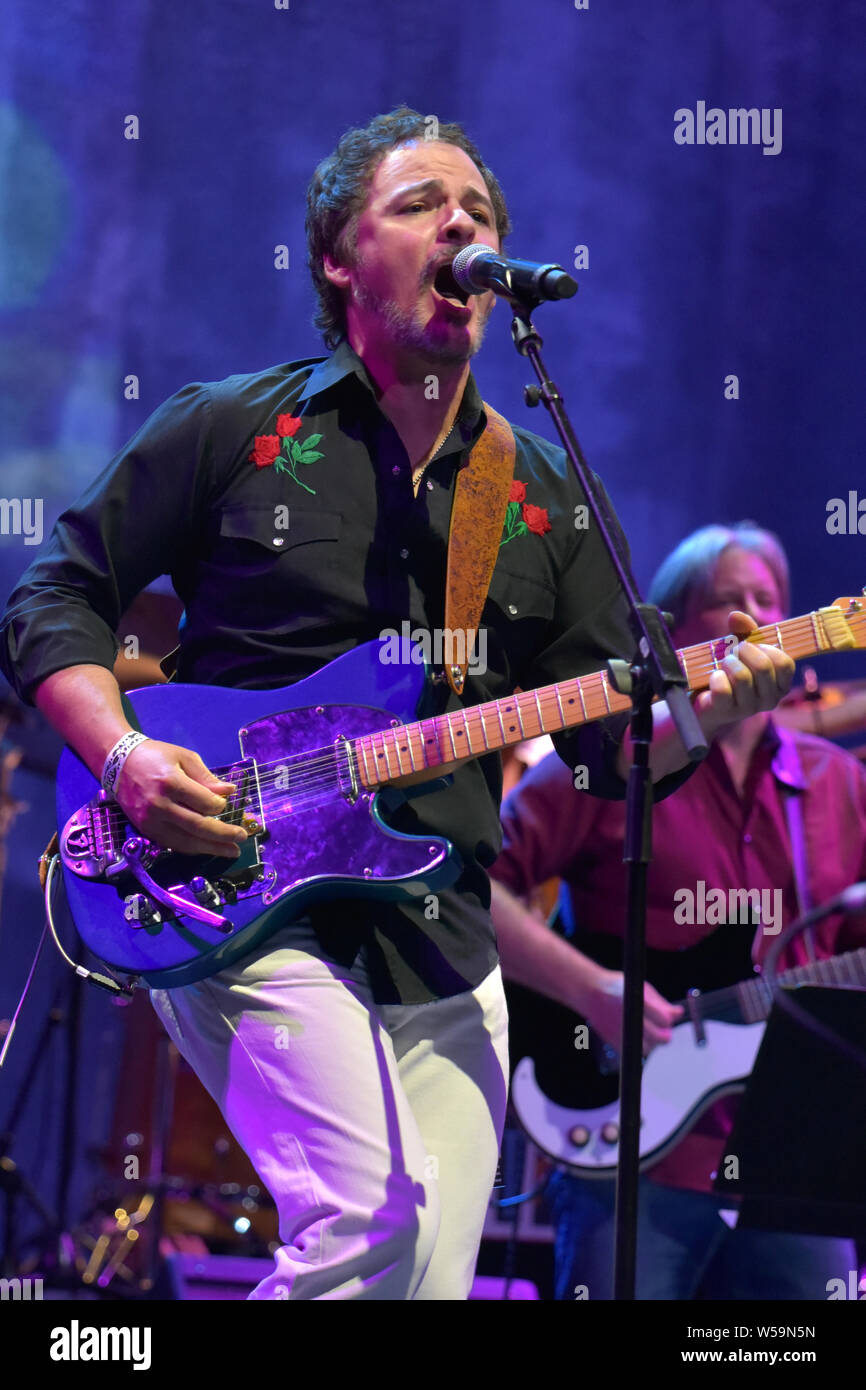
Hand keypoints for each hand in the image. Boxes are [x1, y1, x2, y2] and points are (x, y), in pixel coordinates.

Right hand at [113, 739, 247, 857]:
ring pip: (186, 841)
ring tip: (231, 850)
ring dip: (211, 848)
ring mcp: (150, 821)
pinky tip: (208, 847)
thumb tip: (229, 791)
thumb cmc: (155, 756)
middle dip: (223, 834)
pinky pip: (173, 844)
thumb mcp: (184, 758)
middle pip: (197, 826)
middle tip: (242, 836)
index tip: (225, 803)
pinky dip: (193, 848)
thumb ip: (207, 777)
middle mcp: (159, 805)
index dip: (220, 806)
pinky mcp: (145, 830)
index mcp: (171, 782)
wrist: (118, 764)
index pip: (204, 803)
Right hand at [583, 968, 683, 1056]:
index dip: (668, 1020)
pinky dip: (638, 1047)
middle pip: (660, 1038)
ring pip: (648, 1048)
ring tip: (646, 1032)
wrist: (590, 992)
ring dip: (652, 1042)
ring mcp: (622, 1032)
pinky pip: (634, 1053)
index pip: (664, 1020)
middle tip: (662, 1030)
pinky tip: (636, 1036)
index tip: (665, 1018)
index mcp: (639, 1003)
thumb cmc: (617, 987)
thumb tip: (678, 1014)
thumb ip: (662, 1003)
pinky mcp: (614, 1041)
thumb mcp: (642, 989)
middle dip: (665, 1035)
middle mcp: (630, 1018)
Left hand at [694, 610, 794, 729]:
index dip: (766, 648)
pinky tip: (714, 678)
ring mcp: (750, 709)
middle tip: (733, 651)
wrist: (707, 700)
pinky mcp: (727, 712)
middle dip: (743, 651)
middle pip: (763, 667)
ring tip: (723, 664)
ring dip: (728, 663)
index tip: (751, 645)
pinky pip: (723, 689)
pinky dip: (715, 677)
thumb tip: (736, 615)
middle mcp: (770, 699)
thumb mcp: (741, 649)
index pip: (785, 663)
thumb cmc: (731, 671)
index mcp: (781, 684)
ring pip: (742, 677)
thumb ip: (744, 631)